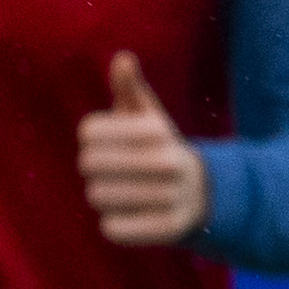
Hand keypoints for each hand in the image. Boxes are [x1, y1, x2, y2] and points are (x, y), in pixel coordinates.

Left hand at [77, 51, 210, 246]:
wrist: (200, 192)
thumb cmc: (157, 147)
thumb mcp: (147, 115)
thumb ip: (129, 87)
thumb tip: (122, 59)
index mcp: (157, 129)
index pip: (88, 130)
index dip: (88, 136)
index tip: (101, 139)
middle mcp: (168, 161)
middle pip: (88, 163)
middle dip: (90, 166)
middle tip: (104, 169)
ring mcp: (170, 196)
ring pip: (97, 196)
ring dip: (100, 194)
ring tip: (116, 190)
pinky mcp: (169, 229)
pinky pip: (112, 228)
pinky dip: (112, 223)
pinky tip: (126, 213)